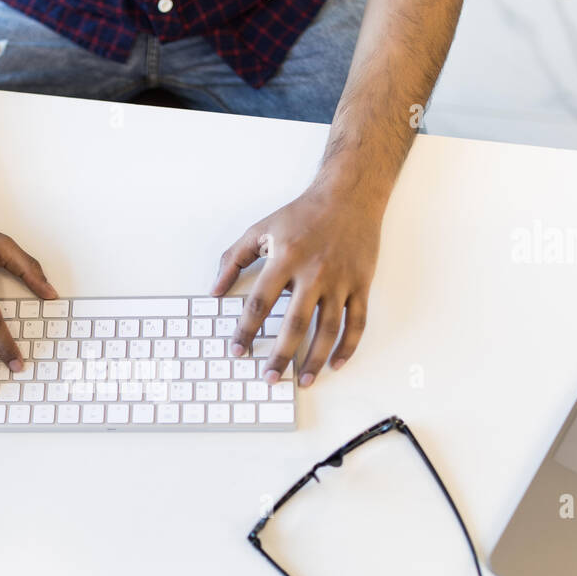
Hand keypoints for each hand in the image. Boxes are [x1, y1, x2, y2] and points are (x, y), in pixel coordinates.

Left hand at [212, 186, 381, 386]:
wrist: (349, 196)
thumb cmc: (302, 214)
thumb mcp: (260, 229)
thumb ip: (233, 260)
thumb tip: (215, 290)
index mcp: (286, 258)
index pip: (260, 303)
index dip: (246, 330)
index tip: (238, 350)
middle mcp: (314, 272)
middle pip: (295, 323)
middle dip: (281, 355)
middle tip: (270, 377)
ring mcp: (341, 280)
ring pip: (329, 329)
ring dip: (315, 359)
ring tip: (303, 380)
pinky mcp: (361, 284)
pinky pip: (356, 322)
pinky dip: (348, 346)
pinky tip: (336, 363)